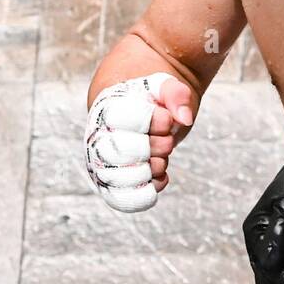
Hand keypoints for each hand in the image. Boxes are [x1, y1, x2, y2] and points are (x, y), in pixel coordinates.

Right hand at [84, 72, 193, 211]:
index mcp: (106, 109)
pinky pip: (127, 199)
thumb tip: (184, 118)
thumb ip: (176, 93)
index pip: (124, 119)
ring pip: (124, 178)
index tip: (165, 117)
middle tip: (166, 137)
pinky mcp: (113, 183)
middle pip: (124, 151)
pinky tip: (159, 173)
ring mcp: (103, 163)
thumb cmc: (149, 98)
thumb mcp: (164, 85)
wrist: (133, 111)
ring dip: (154, 169)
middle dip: (157, 146)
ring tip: (160, 156)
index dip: (154, 120)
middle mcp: (98, 138)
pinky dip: (150, 190)